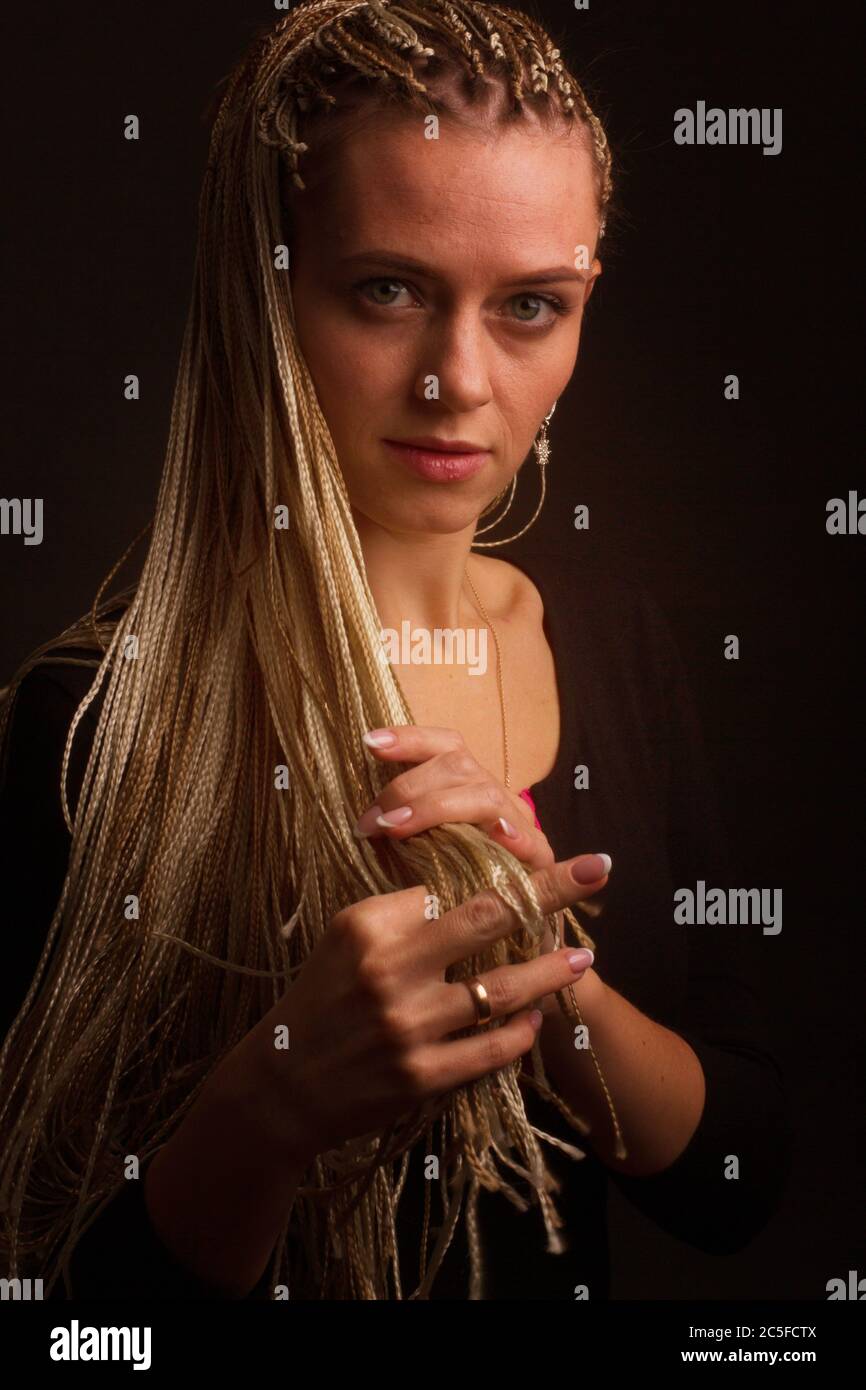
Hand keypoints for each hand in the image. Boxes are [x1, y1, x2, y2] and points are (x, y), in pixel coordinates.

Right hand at [234, 854, 609, 1163]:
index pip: (451, 885)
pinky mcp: (421, 1078)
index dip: (503, 867)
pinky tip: (537, 1018)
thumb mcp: (347, 938)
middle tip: (597, 867)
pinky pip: (492, 1049)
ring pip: (504, 989)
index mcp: (370, 924)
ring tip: (584, 957)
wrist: (281, 1088)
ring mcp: (408, 1027)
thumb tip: (473, 884)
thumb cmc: (321, 999)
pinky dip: (522, 1032)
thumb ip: (404, 911)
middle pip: (490, 917)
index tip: (542, 846)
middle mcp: (391, 970)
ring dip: (553, 971)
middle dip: (551, 889)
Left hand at [354, 725, 609, 975]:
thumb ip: (394, 838)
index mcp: (462, 792)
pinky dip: (510, 833)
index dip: (411, 738)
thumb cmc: (438, 912)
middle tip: (372, 822)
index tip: (369, 743)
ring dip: (438, 807)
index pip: (444, 746)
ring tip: (397, 830)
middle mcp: (494, 801)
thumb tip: (359, 821)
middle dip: (410, 787)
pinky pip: (528, 840)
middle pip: (459, 764)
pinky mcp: (539, 863)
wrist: (493, 965)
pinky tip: (492, 835)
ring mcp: (519, 828)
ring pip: (485, 794)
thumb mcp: (408, 866)